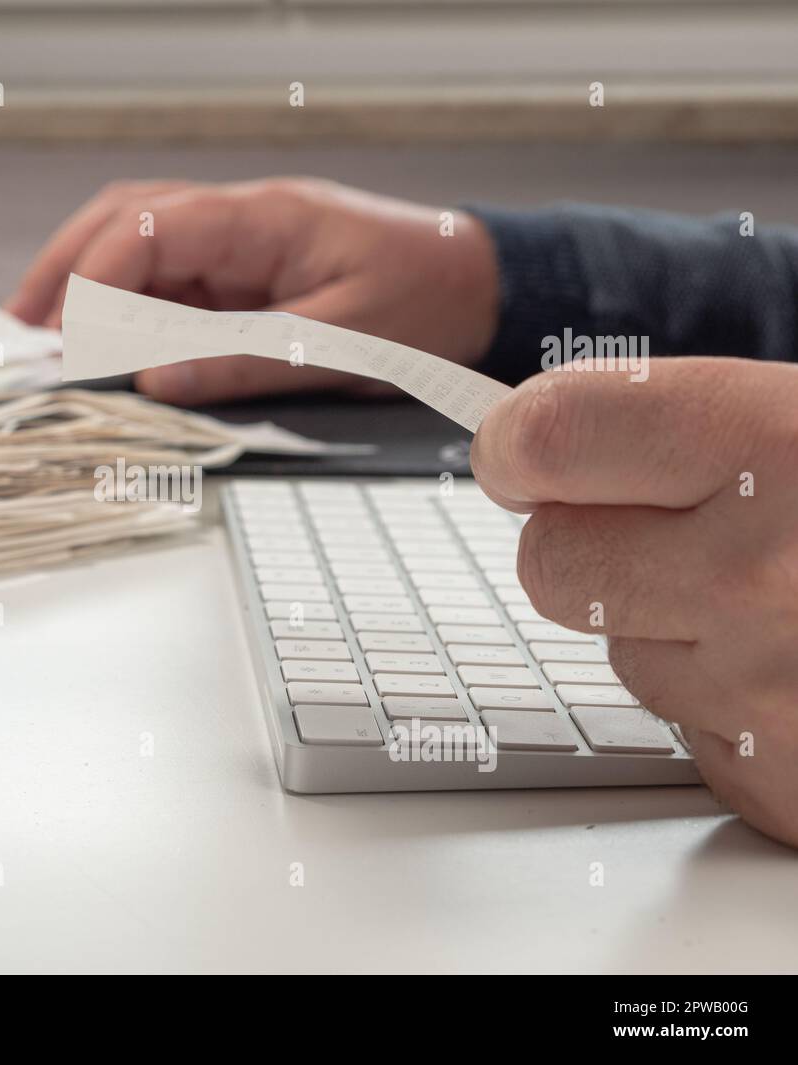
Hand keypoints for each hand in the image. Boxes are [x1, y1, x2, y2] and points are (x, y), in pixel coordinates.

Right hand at [6, 178, 499, 404]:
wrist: (476, 284)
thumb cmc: (425, 301)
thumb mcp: (342, 341)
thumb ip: (245, 360)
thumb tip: (155, 380)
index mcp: (263, 217)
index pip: (150, 230)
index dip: (94, 281)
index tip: (61, 339)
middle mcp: (238, 218)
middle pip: (122, 220)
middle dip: (62, 272)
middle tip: (20, 336)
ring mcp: (235, 240)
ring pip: (132, 242)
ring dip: (80, 282)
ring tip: (39, 336)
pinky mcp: (239, 269)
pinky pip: (164, 277)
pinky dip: (119, 304)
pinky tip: (97, 338)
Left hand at [471, 358, 797, 847]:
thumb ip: (679, 420)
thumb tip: (528, 440)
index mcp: (782, 444)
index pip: (553, 438)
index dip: (523, 441)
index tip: (523, 448)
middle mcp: (767, 578)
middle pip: (553, 565)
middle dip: (587, 540)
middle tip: (663, 522)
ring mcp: (778, 695)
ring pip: (621, 653)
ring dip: (673, 626)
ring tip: (785, 600)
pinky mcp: (791, 786)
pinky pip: (689, 731)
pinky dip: (728, 703)